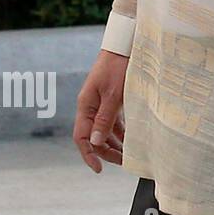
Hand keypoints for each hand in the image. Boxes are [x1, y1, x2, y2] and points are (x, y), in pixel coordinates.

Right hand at [74, 50, 128, 172]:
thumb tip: (97, 141)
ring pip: (105, 130)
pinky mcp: (112, 99)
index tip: (98, 169)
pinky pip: (113, 121)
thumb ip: (105, 118)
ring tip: (129, 154)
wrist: (124, 45)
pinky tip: (131, 139)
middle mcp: (90, 107)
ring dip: (115, 143)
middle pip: (94, 136)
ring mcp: (101, 103)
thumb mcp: (113, 94)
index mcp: (85, 106)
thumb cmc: (118, 67)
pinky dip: (121, 131)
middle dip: (106, 152)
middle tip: (123, 162)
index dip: (88, 154)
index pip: (81, 137)